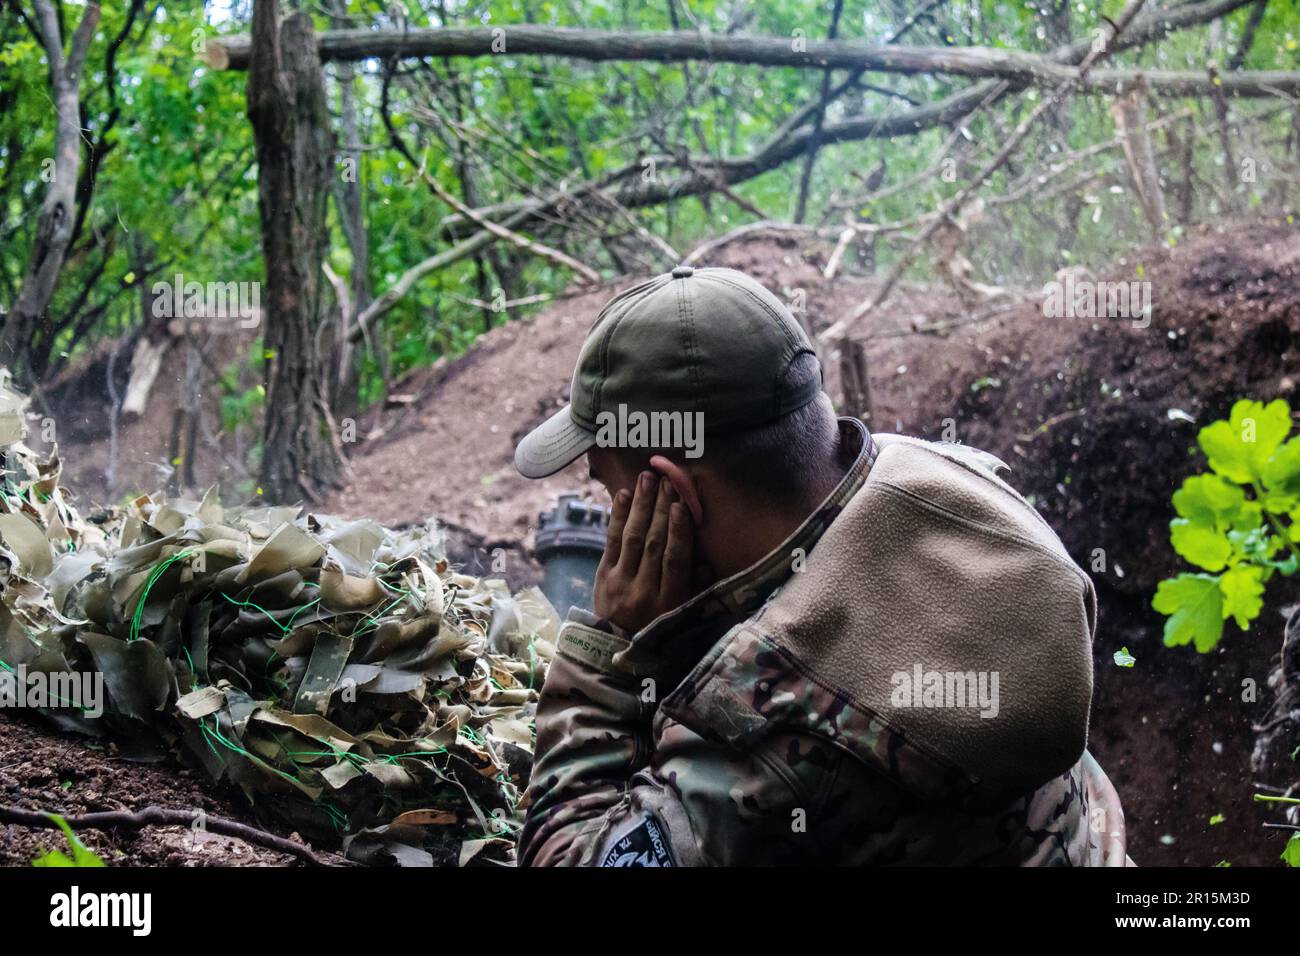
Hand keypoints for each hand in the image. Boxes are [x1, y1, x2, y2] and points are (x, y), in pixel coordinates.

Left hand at [593, 471, 694, 633]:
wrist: (616, 647)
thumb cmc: (659, 626)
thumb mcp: (682, 614)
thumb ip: (696, 586)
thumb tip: (706, 559)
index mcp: (669, 601)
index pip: (674, 561)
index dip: (678, 532)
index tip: (681, 505)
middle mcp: (643, 591)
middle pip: (653, 544)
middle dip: (660, 509)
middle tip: (667, 481)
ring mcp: (620, 582)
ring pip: (632, 538)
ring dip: (640, 506)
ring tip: (647, 479)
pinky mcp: (603, 575)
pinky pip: (611, 542)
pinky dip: (617, 517)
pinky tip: (623, 495)